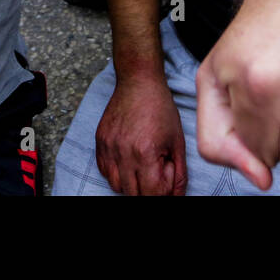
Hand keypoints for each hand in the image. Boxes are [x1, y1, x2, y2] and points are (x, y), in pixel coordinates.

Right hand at [95, 72, 186, 194]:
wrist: (139, 82)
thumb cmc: (161, 108)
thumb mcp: (177, 141)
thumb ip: (179, 172)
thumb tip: (177, 196)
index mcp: (145, 153)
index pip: (152, 193)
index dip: (163, 193)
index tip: (167, 181)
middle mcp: (123, 153)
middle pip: (133, 194)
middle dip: (148, 191)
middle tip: (157, 175)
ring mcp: (108, 147)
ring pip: (116, 185)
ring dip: (130, 185)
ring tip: (142, 169)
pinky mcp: (100, 141)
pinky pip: (103, 170)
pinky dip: (115, 173)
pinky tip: (128, 162)